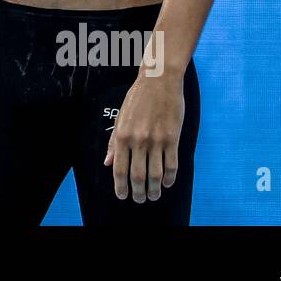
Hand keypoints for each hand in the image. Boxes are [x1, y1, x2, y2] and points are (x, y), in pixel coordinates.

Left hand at [104, 72, 184, 202]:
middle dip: (138, 192)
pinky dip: (170, 178)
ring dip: (155, 189)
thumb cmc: (138, 98)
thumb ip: (114, 142)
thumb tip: (108, 163)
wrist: (158, 81)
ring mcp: (156, 140)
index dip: (120, 187)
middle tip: (141, 200)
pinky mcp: (172, 138)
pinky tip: (168, 183)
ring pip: (156, 174)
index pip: (119, 169)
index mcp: (122, 136)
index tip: (122, 196)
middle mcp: (138, 140)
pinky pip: (171, 164)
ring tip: (154, 195)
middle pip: (137, 176)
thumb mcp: (120, 118)